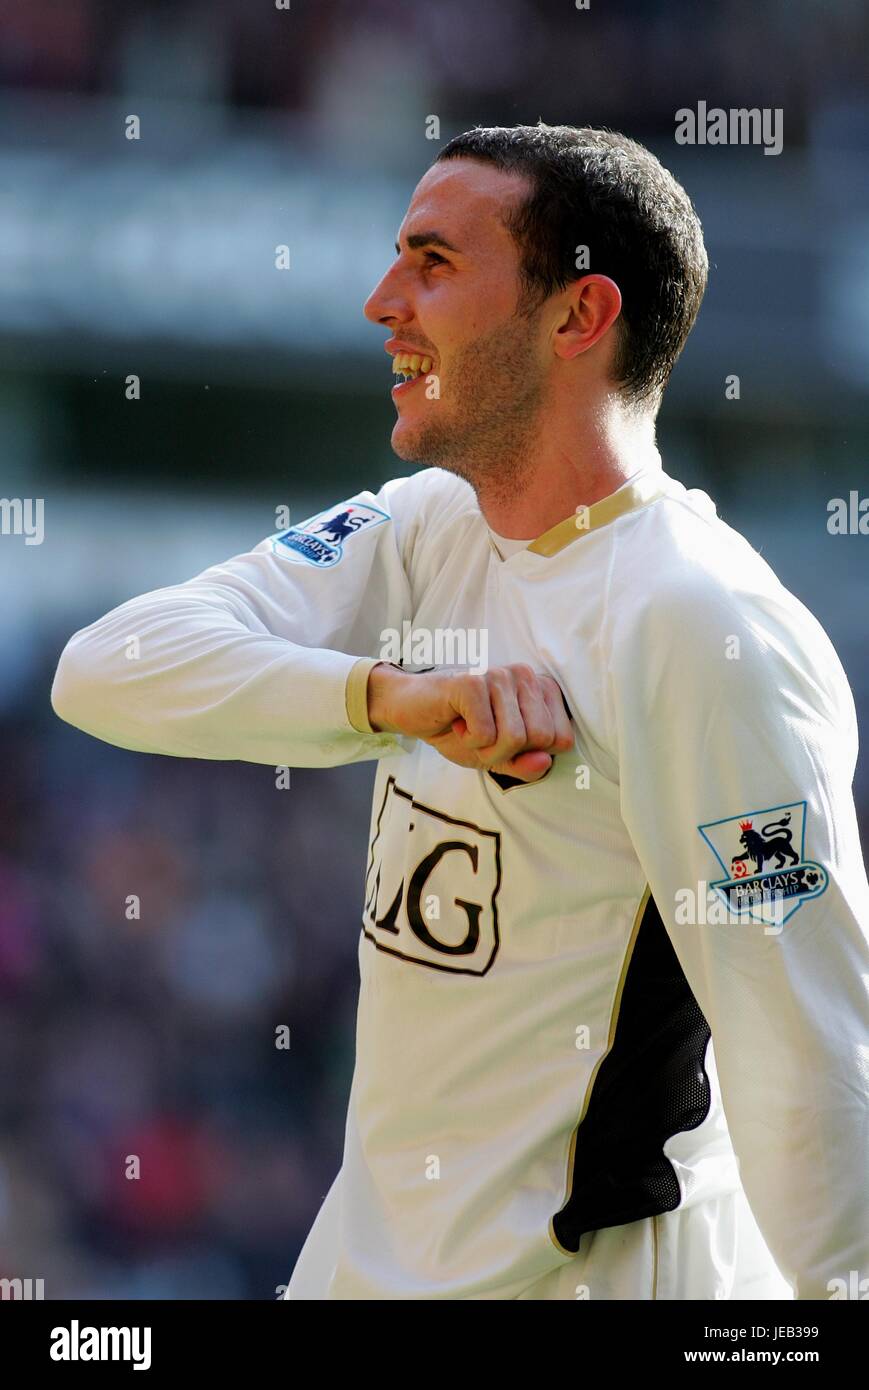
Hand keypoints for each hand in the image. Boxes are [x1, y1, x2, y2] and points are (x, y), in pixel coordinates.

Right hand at [367, 662, 573, 782]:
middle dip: (509, 753)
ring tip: (469, 730)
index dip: (531, 755)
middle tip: (484, 737)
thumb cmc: (459, 729)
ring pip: (516, 738)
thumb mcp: (498, 758)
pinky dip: (469, 740)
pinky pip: (486, 734)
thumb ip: (525, 765)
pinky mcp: (473, 682)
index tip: (504, 741)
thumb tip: (544, 763)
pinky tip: (457, 723)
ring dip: (486, 749)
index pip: (563, 740)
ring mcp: (499, 675)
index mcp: (541, 690)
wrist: (412, 711)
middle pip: (541, 740)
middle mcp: (525, 675)